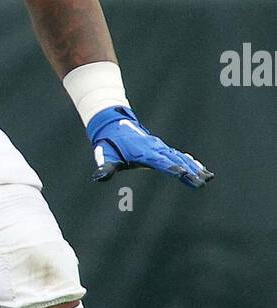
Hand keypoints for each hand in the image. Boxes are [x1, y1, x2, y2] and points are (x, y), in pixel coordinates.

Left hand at [87, 106, 212, 188]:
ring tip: (208, 177)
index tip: (183, 174)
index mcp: (143, 151)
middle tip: (202, 182)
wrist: (114, 126)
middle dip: (189, 171)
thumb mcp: (104, 154)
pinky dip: (191, 163)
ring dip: (194, 168)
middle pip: (175, 160)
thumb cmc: (109, 143)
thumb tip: (99, 176)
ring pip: (180, 158)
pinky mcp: (162, 149)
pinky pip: (179, 156)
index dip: (171, 167)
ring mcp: (160, 148)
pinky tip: (202, 170)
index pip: (159, 161)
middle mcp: (155, 148)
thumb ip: (105, 166)